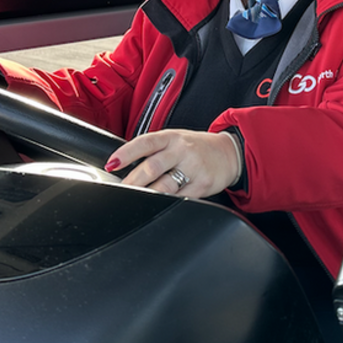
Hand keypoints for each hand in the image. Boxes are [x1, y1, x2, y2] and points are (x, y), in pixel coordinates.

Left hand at [106, 129, 240, 197]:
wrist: (229, 153)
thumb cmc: (196, 147)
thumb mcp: (175, 139)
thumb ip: (153, 150)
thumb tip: (124, 165)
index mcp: (171, 137)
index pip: (145, 143)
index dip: (127, 153)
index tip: (112, 164)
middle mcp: (182, 150)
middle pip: (152, 167)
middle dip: (133, 181)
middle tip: (120, 190)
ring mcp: (194, 168)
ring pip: (165, 185)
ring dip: (147, 194)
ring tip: (136, 199)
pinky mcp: (202, 185)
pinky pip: (180, 198)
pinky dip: (167, 202)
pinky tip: (159, 204)